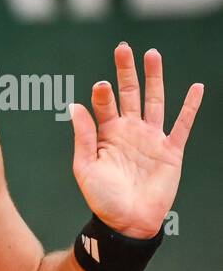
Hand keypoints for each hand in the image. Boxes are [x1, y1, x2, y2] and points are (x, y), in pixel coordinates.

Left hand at [68, 43, 203, 237]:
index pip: (104, 105)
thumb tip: (75, 105)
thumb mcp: (85, 166)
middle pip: (129, 94)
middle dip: (126, 72)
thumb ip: (84, 136)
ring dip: (155, 79)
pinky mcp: (170, 150)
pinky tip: (195, 88)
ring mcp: (151, 139)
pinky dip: (189, 107)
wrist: (127, 222)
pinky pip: (182, 125)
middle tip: (123, 48)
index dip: (102, 94)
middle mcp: (129, 131)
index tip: (100, 86)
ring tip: (153, 55)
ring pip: (155, 101)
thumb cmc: (102, 198)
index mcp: (106, 135)